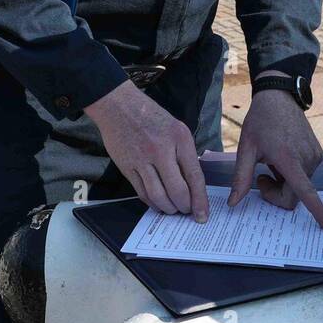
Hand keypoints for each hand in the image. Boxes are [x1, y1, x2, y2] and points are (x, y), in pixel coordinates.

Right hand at [86, 80, 207, 220]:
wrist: (119, 107)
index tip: (203, 215)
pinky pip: (142, 193)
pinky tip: (159, 204)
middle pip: (177, 190)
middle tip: (188, 212)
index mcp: (180, 139)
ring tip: (174, 209)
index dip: (200, 200)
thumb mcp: (177, 129)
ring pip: (158, 196)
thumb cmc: (152, 117)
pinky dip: (152, 203)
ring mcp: (142, 160)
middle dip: (185, 207)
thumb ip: (185, 154)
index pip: (194, 176)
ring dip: (168, 208)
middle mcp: (161, 150)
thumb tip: (194, 184)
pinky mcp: (127, 167)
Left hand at [230, 79, 322, 230]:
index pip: (306, 192)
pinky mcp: (318, 154)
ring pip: (300, 186)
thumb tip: (234, 203)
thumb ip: (240, 178)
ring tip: (271, 163)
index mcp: (289, 159)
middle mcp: (307, 159)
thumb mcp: (246, 148)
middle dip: (277, 194)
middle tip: (260, 179)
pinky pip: (306, 175)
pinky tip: (282, 157)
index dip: (317, 212)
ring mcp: (315, 156)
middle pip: (296, 195)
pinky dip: (292, 174)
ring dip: (284, 183)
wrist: (279, 97)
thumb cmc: (260, 122)